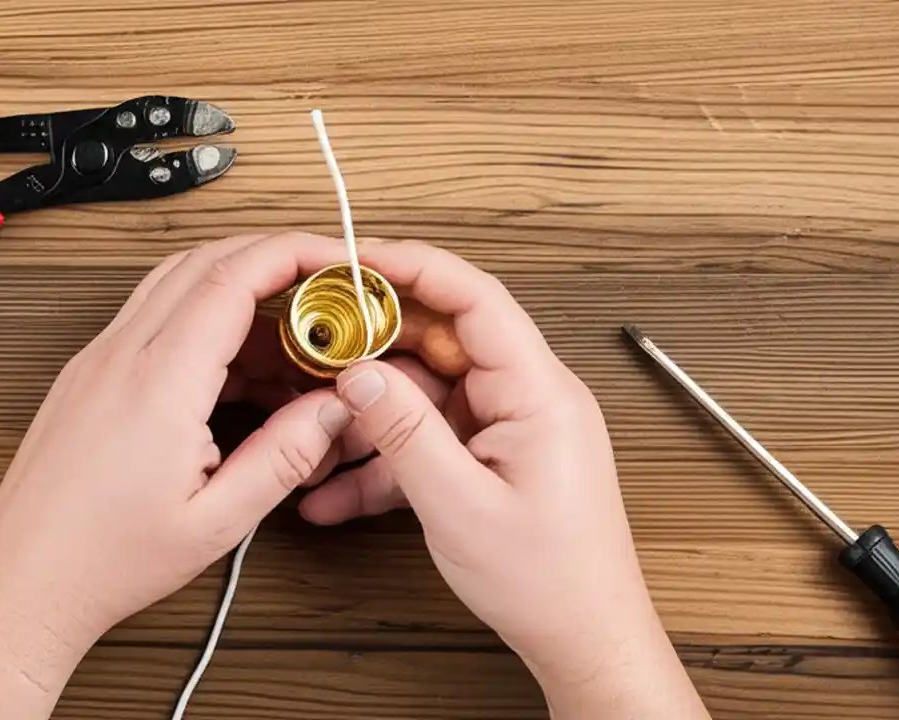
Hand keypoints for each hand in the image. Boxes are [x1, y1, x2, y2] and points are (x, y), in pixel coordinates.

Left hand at [0, 232, 358, 718]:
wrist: (24, 583)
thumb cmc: (103, 561)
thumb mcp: (219, 521)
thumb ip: (286, 455)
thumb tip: (334, 406)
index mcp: (158, 382)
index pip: (233, 276)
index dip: (293, 253)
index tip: (335, 257)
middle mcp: (121, 355)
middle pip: (204, 260)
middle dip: (272, 258)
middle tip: (323, 290)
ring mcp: (97, 360)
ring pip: (175, 283)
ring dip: (236, 290)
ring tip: (285, 348)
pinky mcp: (86, 376)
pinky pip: (152, 318)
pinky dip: (203, 322)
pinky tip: (234, 377)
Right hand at [300, 241, 708, 718]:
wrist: (584, 639)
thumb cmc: (548, 580)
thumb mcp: (459, 505)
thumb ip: (404, 431)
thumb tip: (358, 373)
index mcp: (538, 392)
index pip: (475, 299)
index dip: (413, 268)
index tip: (356, 260)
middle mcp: (527, 397)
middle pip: (441, 341)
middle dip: (373, 345)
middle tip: (314, 346)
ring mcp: (509, 427)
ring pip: (426, 394)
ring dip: (371, 416)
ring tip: (316, 434)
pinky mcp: (493, 456)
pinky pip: (432, 438)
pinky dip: (387, 459)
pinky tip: (338, 490)